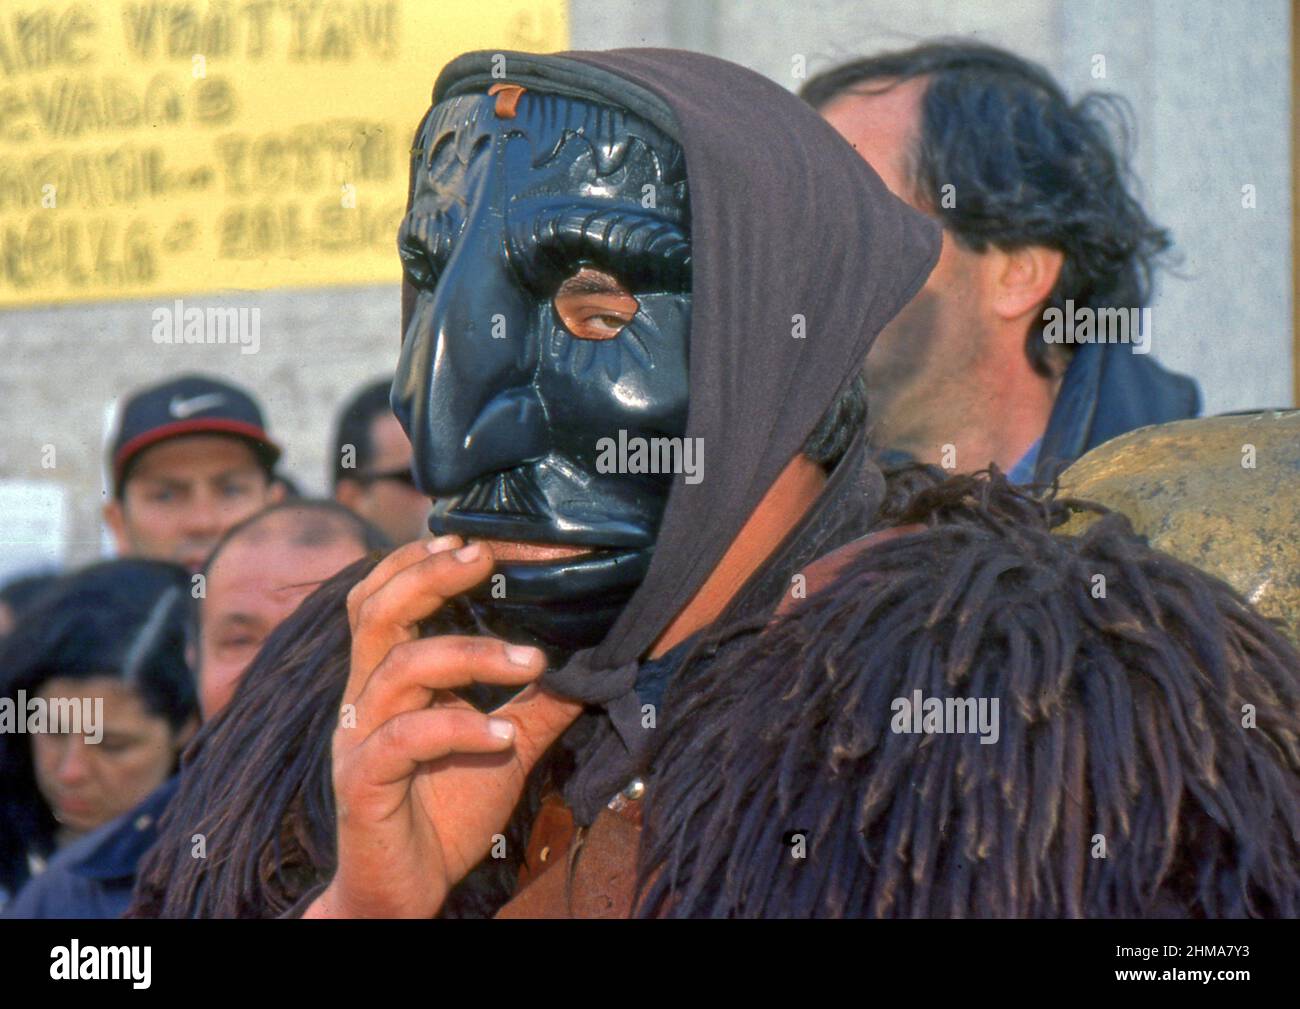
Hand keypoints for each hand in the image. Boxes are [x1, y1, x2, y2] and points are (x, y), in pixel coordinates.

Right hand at [305, 536, 582, 917]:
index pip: (384, 599)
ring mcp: (358, 738)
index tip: (472, 541)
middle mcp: (365, 698)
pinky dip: (458, 727)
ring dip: (471, 654)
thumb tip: (595, 663)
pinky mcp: (363, 782)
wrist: (404, 889)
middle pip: (378, 613)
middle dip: (429, 576)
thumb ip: (539, 703)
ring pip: (400, 668)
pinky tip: (502, 735)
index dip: (417, 563)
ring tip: (533, 660)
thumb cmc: (447, 810)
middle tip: (484, 558)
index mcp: (389, 680)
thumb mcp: (505, 747)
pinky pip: (404, 738)